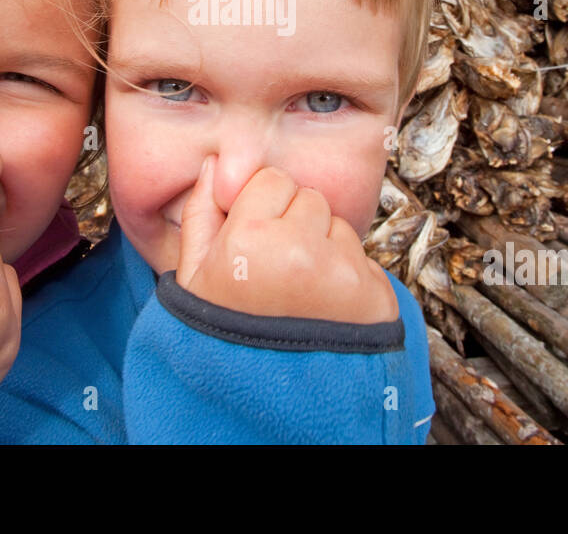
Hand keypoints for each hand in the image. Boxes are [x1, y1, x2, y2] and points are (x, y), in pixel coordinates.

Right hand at [176, 158, 397, 324]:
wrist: (267, 403)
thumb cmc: (222, 339)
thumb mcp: (192, 277)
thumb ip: (201, 213)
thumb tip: (214, 165)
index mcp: (250, 239)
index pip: (274, 180)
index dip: (262, 209)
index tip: (254, 241)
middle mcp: (302, 250)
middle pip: (309, 199)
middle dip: (296, 225)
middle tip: (277, 271)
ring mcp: (343, 274)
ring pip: (339, 228)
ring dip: (323, 250)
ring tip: (300, 294)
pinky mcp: (375, 295)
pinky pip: (363, 261)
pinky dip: (348, 279)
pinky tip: (324, 309)